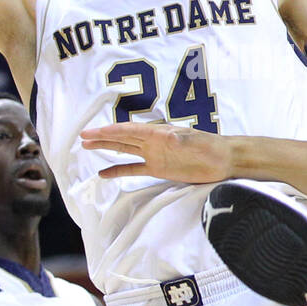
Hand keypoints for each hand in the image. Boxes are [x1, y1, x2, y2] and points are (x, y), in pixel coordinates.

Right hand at [80, 123, 234, 182]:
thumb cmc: (211, 148)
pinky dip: (119, 170)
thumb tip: (168, 137)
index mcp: (159, 133)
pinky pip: (134, 169)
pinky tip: (104, 173)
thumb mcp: (196, 143)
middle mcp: (153, 142)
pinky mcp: (159, 169)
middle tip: (83, 136)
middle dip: (102, 137)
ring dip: (107, 149)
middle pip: (122, 139)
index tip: (92, 132)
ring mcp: (155, 155)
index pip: (129, 132)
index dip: (110, 132)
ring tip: (88, 147)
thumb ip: (181, 140)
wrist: (224, 160)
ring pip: (125, 151)